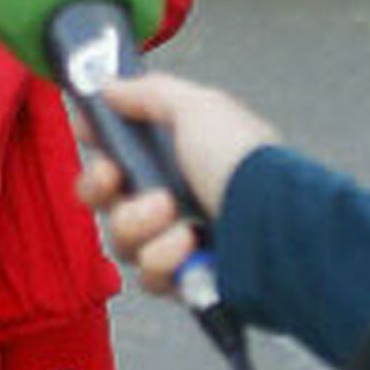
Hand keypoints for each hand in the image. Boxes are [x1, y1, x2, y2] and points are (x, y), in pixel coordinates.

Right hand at [72, 71, 277, 297]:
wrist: (279, 225)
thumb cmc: (246, 165)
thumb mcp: (198, 107)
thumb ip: (148, 93)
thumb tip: (111, 88)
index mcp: (177, 154)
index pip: (117, 150)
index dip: (97, 145)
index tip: (91, 135)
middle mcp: (174, 197)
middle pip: (104, 197)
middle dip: (102, 186)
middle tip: (117, 177)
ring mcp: (177, 241)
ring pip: (120, 238)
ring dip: (138, 222)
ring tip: (172, 213)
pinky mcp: (185, 281)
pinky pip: (148, 274)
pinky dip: (164, 257)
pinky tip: (190, 243)